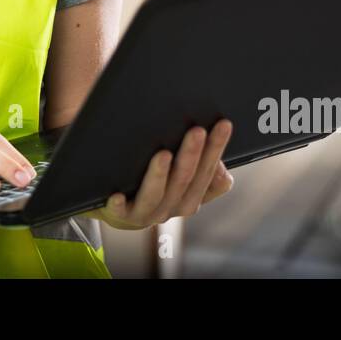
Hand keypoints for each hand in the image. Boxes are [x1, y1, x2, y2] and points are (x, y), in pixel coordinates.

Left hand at [85, 120, 234, 229]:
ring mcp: (147, 213)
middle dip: (192, 155)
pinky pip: (122, 211)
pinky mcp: (121, 216)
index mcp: (191, 196)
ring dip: (159, 176)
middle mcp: (173, 207)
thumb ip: (202, 166)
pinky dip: (120, 205)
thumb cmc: (154, 178)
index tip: (224, 124)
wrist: (117, 207)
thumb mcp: (181, 171)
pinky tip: (116, 195)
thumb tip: (221, 164)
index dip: (217, 148)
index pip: (208, 172)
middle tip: (197, 130)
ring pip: (155, 195)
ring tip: (163, 154)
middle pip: (184, 181)